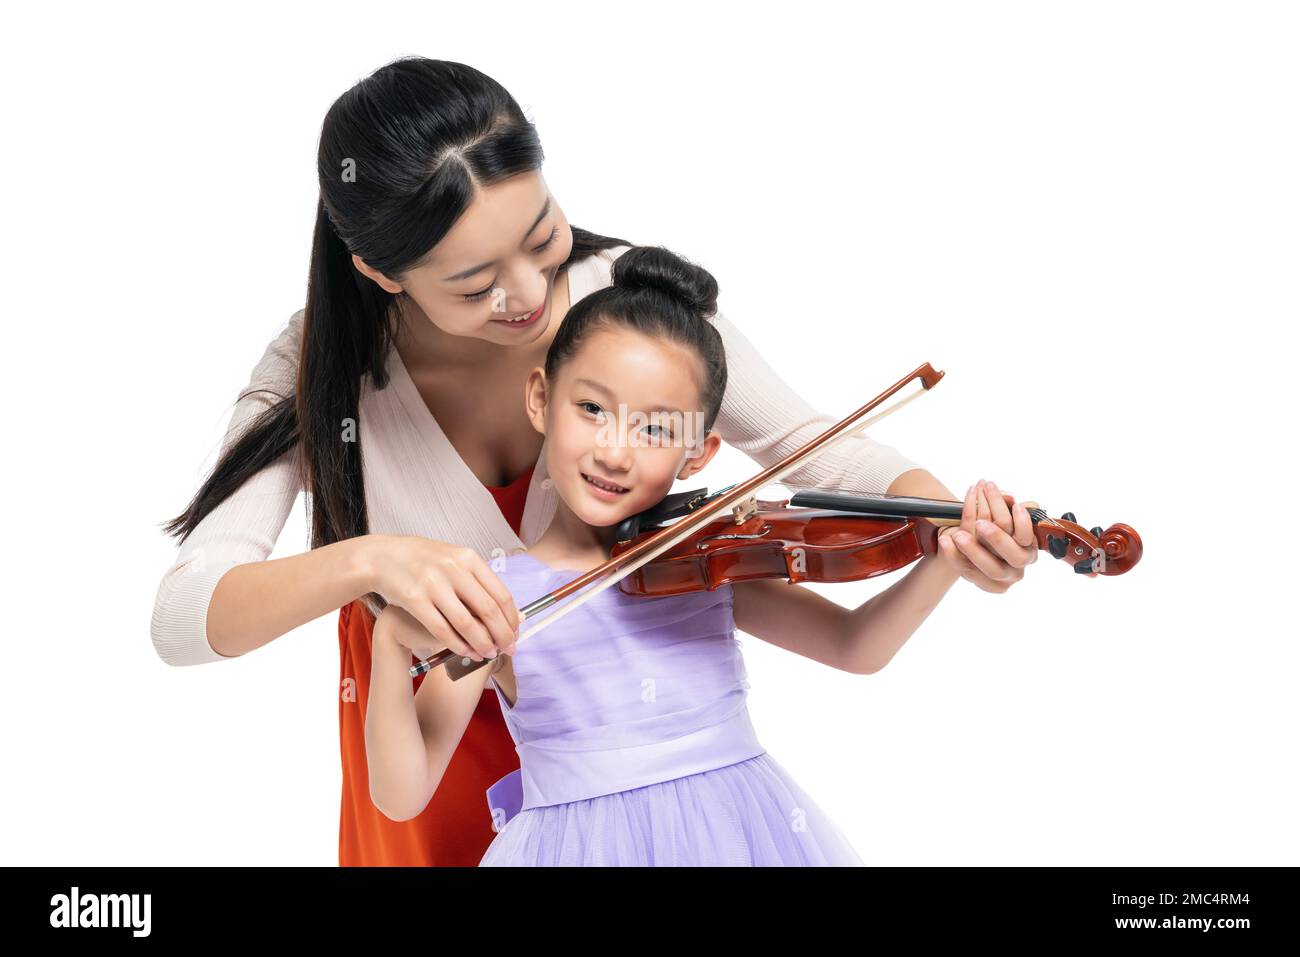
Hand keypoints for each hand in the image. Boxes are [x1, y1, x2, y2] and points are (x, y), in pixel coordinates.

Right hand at [362, 535, 519, 660]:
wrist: (382, 557)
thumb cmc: (423, 561)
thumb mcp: (455, 561)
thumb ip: (480, 584)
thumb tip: (512, 613)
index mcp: (468, 558)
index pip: (500, 593)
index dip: (512, 619)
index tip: (516, 633)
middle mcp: (453, 569)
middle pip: (488, 610)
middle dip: (502, 635)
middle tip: (509, 649)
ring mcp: (433, 584)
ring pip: (466, 623)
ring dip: (482, 644)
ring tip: (488, 654)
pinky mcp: (414, 599)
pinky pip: (442, 629)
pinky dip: (458, 645)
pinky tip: (466, 651)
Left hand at [936, 479, 1037, 593]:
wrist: (972, 554)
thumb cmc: (991, 529)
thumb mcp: (1000, 515)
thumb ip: (1005, 504)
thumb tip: (1005, 495)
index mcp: (1028, 546)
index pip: (1027, 537)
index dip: (1022, 522)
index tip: (1014, 505)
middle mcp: (1017, 564)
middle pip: (1013, 555)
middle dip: (997, 538)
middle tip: (980, 523)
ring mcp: (1001, 576)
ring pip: (991, 568)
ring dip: (974, 550)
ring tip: (957, 535)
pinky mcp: (982, 582)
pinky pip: (967, 570)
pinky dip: (953, 555)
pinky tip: (945, 541)